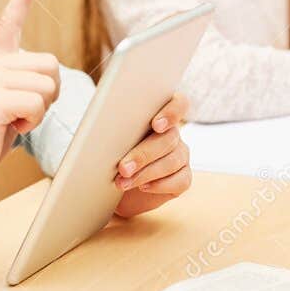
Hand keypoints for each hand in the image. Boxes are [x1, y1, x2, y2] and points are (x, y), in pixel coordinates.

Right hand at [0, 0, 60, 190]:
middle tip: (27, 111)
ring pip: (47, 85)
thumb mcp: (10, 105)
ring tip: (16, 121)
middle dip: (50, 93)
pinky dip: (34, 121)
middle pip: (50, 64)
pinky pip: (37, 103)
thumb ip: (26, 84)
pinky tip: (12, 127)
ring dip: (41, 111)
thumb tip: (51, 77)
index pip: (9, 24)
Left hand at [112, 93, 191, 218]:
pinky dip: (159, 185)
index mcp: (159, 115)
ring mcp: (181, 155)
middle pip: (169, 138)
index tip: (156, 125)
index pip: (179, 103)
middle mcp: (173, 134)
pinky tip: (142, 187)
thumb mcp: (111, 139)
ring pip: (172, 161)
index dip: (172, 112)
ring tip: (122, 182)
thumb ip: (116, 128)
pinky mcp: (183, 178)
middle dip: (143, 154)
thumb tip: (105, 127)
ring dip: (145, 173)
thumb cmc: (111, 156)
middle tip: (123, 168)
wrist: (115, 186)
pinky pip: (180, 180)